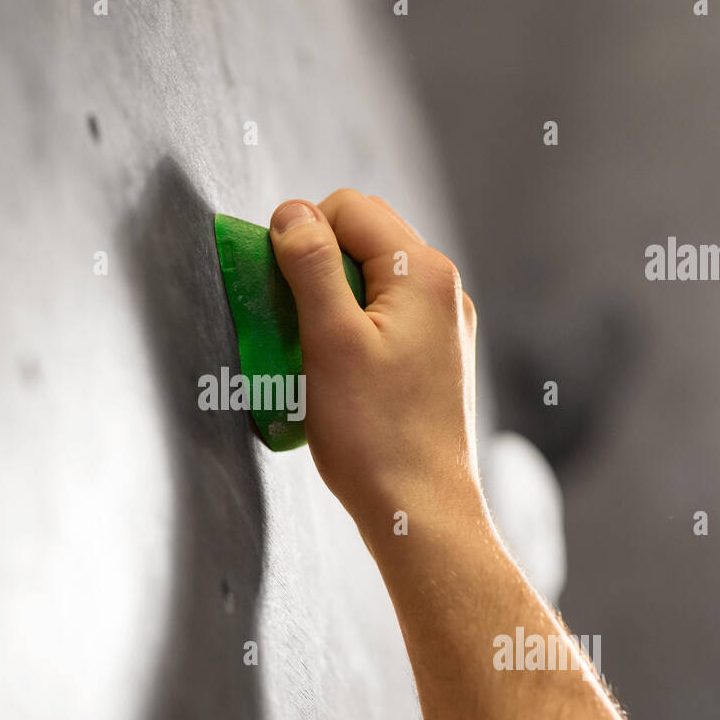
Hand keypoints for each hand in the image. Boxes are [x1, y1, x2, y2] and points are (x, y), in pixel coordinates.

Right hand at [269, 189, 483, 536]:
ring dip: (329, 298)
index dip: (301, 234)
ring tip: (308, 350)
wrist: (419, 510)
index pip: (348, 209)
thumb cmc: (374, 434)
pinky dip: (351, 328)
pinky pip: (385, 316)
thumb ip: (309, 266)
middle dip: (315, 262)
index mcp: (423, 273)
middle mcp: (443, 290)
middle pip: (364, 237)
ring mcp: (444, 326)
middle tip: (287, 316)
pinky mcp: (435, 358)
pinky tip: (334, 372)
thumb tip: (291, 212)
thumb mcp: (328, 340)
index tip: (275, 286)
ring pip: (373, 278)